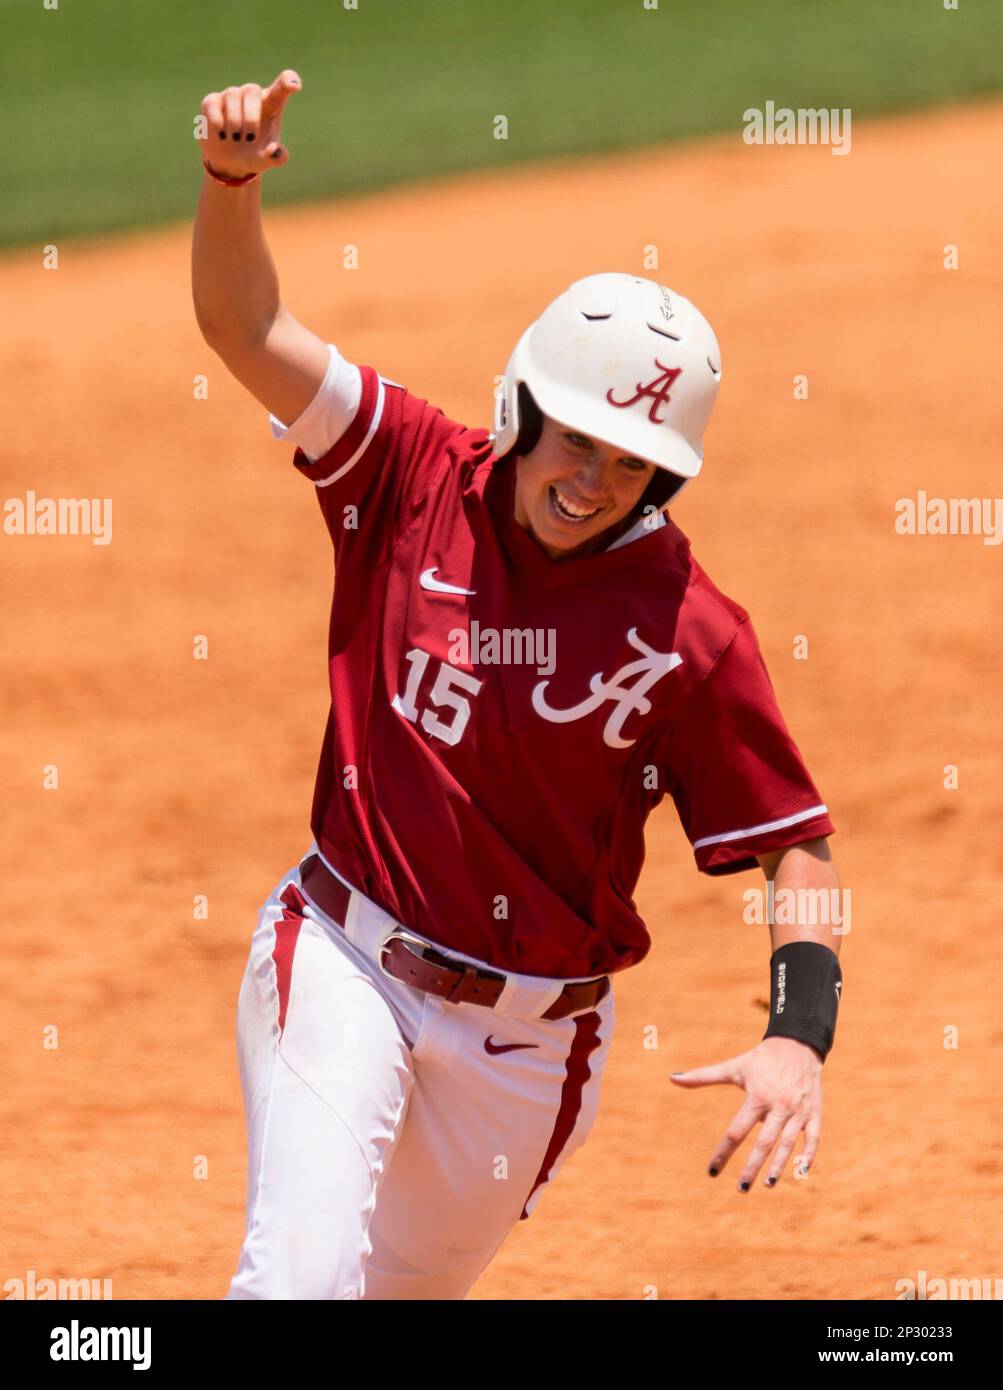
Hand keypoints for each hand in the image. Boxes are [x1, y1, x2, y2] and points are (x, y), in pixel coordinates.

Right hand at [199, 69, 301, 177]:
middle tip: (250, 139)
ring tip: (235, 139)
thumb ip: (276, 158)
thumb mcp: (267, 160)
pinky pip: (212, 103)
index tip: (294, 86)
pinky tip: (222, 135)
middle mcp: (251, 97)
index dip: (288, 81)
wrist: (230, 163)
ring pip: (232, 95)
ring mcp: (231, 97)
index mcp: (271, 105)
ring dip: (234, 120)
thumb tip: (274, 151)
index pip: (281, 86)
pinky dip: (217, 120)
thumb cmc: (255, 155)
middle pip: (252, 90)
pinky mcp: (212, 103)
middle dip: (250, 116)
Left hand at [670, 1036, 822, 1190]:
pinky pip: (814, 1139)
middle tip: (741, 1188)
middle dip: (753, 1167)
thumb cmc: (761, 1060)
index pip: (737, 1131)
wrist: (798, 1044)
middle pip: (764, 1143)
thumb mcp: (733, 1067)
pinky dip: (808, 1156)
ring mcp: (799, 1111)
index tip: (712, 1172)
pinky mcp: (815, 1113)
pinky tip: (799, 1172)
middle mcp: (779, 1106)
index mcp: (757, 1097)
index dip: (724, 1152)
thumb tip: (672, 1077)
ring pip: (789, 1144)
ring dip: (779, 1166)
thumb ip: (702, 1076)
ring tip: (768, 1184)